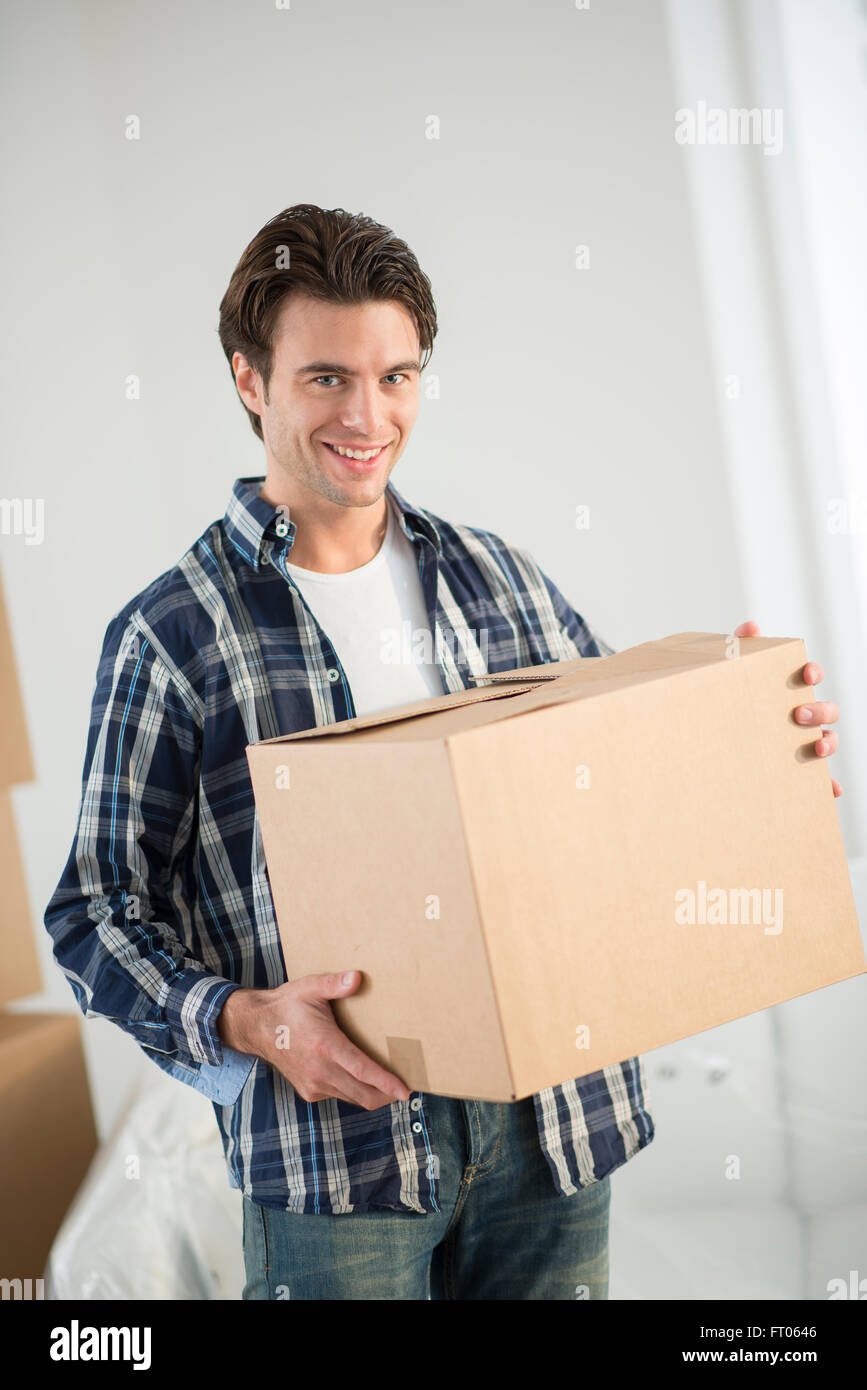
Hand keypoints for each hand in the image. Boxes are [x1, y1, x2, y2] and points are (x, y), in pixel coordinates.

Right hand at [218, 971, 412, 1108]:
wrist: (256, 1027)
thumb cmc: (286, 1005)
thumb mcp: (310, 987)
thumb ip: (335, 983)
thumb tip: (357, 977)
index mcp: (324, 1046)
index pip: (362, 1071)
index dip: (386, 1083)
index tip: (406, 1091)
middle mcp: (320, 1071)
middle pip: (363, 1094)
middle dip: (388, 1094)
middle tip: (406, 1087)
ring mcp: (313, 1084)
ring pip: (353, 1098)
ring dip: (373, 1094)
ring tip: (390, 1084)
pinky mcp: (309, 1092)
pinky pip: (340, 1096)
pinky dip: (355, 1091)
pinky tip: (361, 1078)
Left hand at [734, 620, 840, 796]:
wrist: (711, 736)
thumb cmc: (731, 696)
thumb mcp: (731, 671)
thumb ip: (740, 646)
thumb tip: (751, 627)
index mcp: (789, 689)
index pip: (810, 676)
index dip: (813, 672)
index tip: (806, 674)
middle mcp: (803, 714)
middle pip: (827, 709)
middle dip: (819, 710)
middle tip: (798, 714)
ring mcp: (804, 740)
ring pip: (829, 740)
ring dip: (828, 742)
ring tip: (817, 748)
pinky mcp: (800, 768)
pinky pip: (820, 778)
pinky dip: (829, 785)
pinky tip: (830, 791)